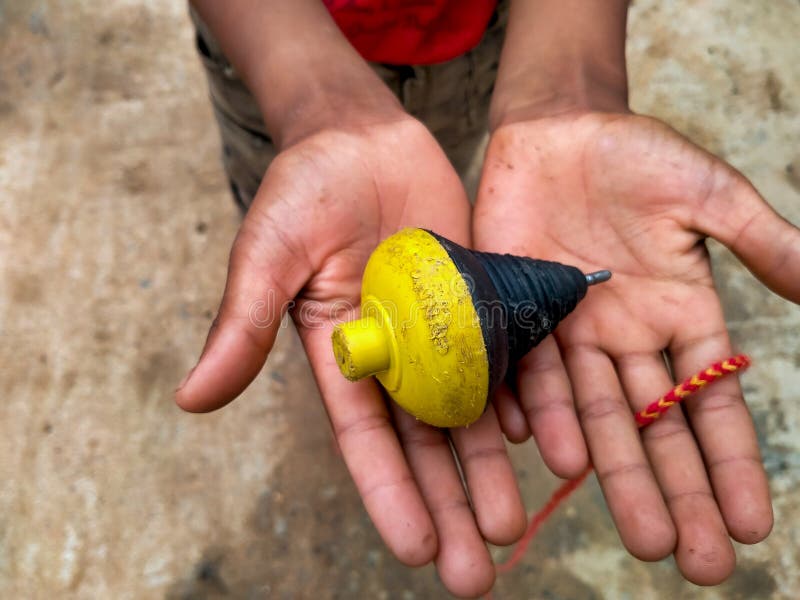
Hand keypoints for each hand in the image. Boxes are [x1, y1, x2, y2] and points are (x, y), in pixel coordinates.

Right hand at [175, 116, 525, 597]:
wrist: (359, 135)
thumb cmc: (303, 191)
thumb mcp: (266, 256)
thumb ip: (241, 327)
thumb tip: (188, 400)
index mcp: (342, 358)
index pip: (368, 441)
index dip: (392, 496)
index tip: (419, 552)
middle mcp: (394, 356)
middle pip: (425, 443)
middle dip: (449, 505)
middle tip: (480, 570)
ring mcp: (440, 329)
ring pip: (469, 410)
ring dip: (489, 467)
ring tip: (515, 522)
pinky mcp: (477, 295)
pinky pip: (505, 354)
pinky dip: (519, 396)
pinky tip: (535, 438)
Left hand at [473, 112, 799, 583]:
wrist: (558, 131)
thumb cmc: (636, 156)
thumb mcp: (709, 195)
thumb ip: (761, 241)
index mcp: (679, 316)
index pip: (708, 403)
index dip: (729, 462)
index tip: (749, 524)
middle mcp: (625, 339)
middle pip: (652, 428)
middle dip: (675, 491)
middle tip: (697, 563)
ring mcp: (570, 331)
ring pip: (592, 414)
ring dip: (612, 472)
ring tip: (638, 532)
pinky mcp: (519, 313)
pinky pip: (525, 371)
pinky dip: (535, 411)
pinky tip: (545, 456)